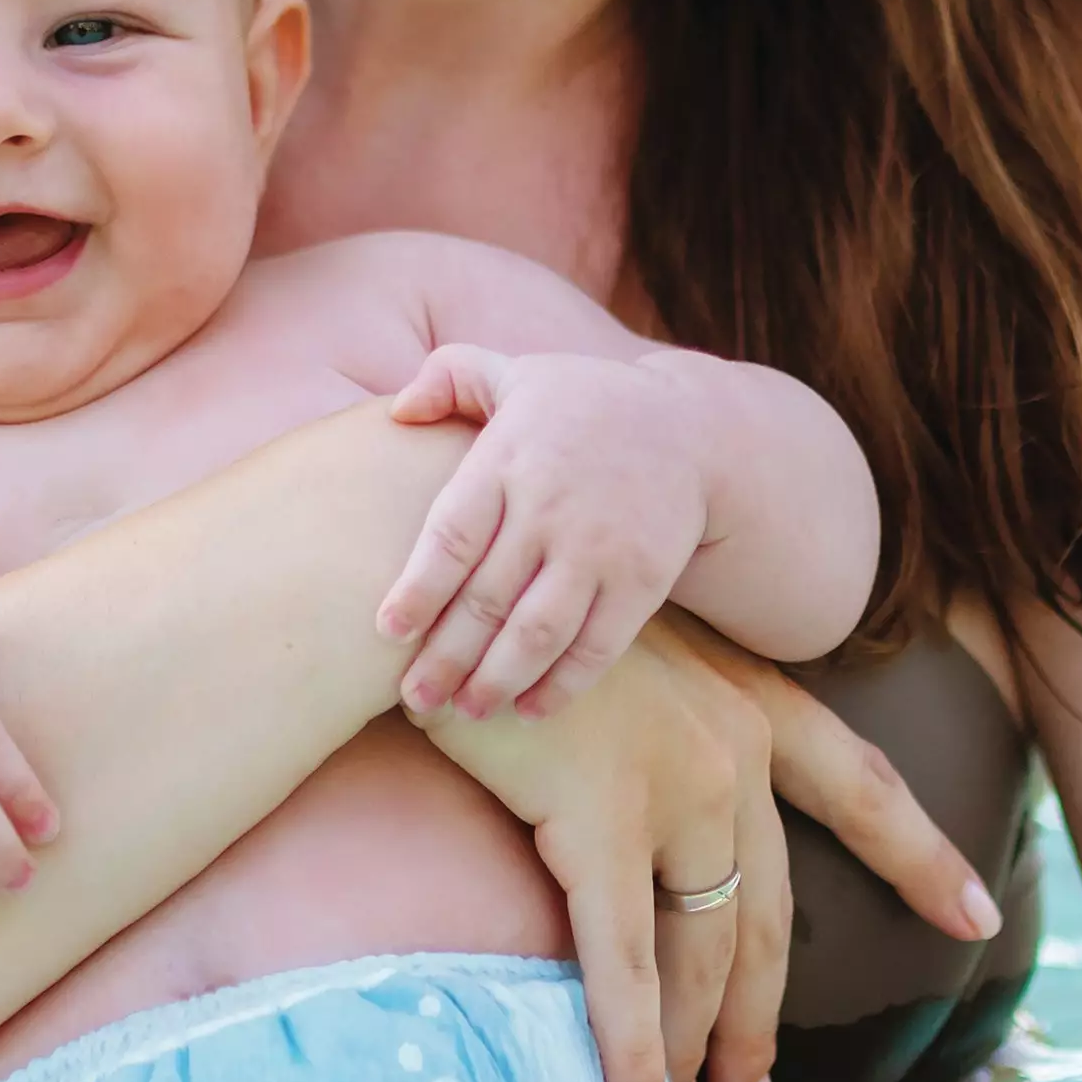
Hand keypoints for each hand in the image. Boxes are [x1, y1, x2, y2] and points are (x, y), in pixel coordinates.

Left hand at [377, 347, 712, 720]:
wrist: (693, 430)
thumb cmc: (585, 405)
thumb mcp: (518, 371)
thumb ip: (451, 377)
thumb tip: (396, 410)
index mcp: (510, 459)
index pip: (451, 535)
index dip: (418, 589)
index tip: (388, 631)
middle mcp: (551, 508)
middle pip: (487, 598)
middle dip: (446, 658)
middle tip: (415, 698)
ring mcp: (600, 549)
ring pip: (538, 631)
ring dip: (497, 680)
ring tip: (467, 710)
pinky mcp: (642, 581)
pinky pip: (597, 646)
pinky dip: (563, 685)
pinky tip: (530, 709)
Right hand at [420, 617, 998, 1081]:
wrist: (428, 575)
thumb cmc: (503, 626)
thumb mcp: (617, 669)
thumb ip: (655, 744)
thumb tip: (650, 833)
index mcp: (746, 701)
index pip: (861, 785)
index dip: (920, 856)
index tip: (978, 918)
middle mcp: (731, 743)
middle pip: (768, 911)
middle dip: (760, 1016)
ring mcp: (676, 778)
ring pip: (702, 947)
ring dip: (691, 1044)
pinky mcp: (600, 810)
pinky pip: (623, 956)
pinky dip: (632, 1041)